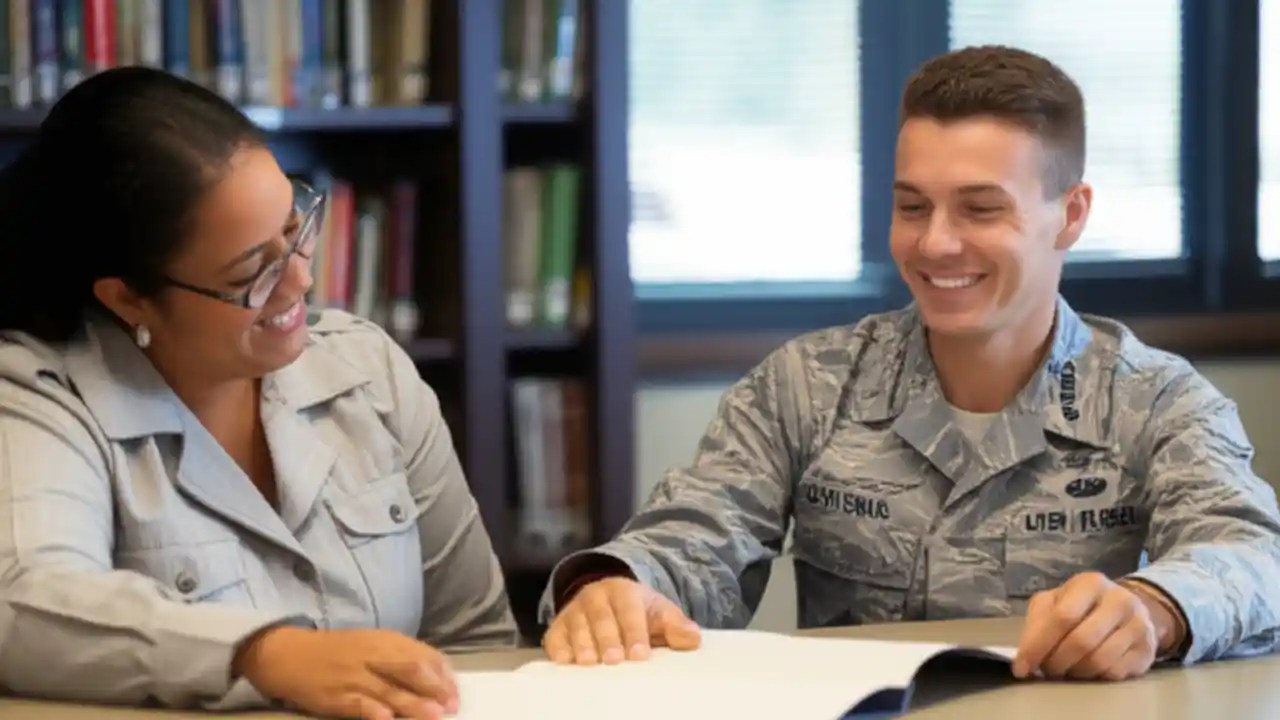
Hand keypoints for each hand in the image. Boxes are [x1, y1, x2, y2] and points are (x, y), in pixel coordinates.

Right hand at [233, 626, 458, 719]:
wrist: (288, 653)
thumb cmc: (336, 651)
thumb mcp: (371, 645)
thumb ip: (400, 657)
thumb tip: (435, 677)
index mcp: (384, 640)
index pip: (423, 655)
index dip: (443, 675)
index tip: (455, 693)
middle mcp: (372, 655)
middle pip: (410, 670)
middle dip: (435, 690)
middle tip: (452, 707)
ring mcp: (353, 676)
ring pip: (390, 690)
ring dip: (414, 705)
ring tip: (435, 717)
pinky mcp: (335, 696)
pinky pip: (358, 705)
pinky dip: (375, 712)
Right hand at [541, 576, 700, 663]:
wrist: (608, 598)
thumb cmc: (638, 611)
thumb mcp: (660, 613)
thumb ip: (677, 626)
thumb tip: (693, 639)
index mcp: (623, 590)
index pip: (629, 610)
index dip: (635, 632)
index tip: (640, 654)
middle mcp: (595, 596)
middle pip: (600, 617)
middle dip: (607, 639)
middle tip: (614, 660)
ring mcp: (574, 611)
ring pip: (576, 625)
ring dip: (582, 644)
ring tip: (589, 662)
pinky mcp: (558, 626)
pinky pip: (555, 636)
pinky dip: (558, 647)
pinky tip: (564, 660)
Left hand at [1013, 571, 1178, 681]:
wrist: (1125, 609)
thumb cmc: (1081, 606)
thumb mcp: (1055, 602)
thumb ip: (1038, 621)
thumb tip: (1024, 654)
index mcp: (1090, 583)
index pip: (1062, 617)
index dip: (1038, 645)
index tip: (1022, 667)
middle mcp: (1119, 600)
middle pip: (1081, 641)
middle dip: (1056, 662)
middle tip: (1045, 670)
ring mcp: (1138, 625)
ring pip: (1099, 661)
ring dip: (1075, 672)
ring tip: (1065, 669)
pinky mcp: (1148, 650)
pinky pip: (1115, 673)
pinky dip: (1094, 677)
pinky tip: (1087, 670)